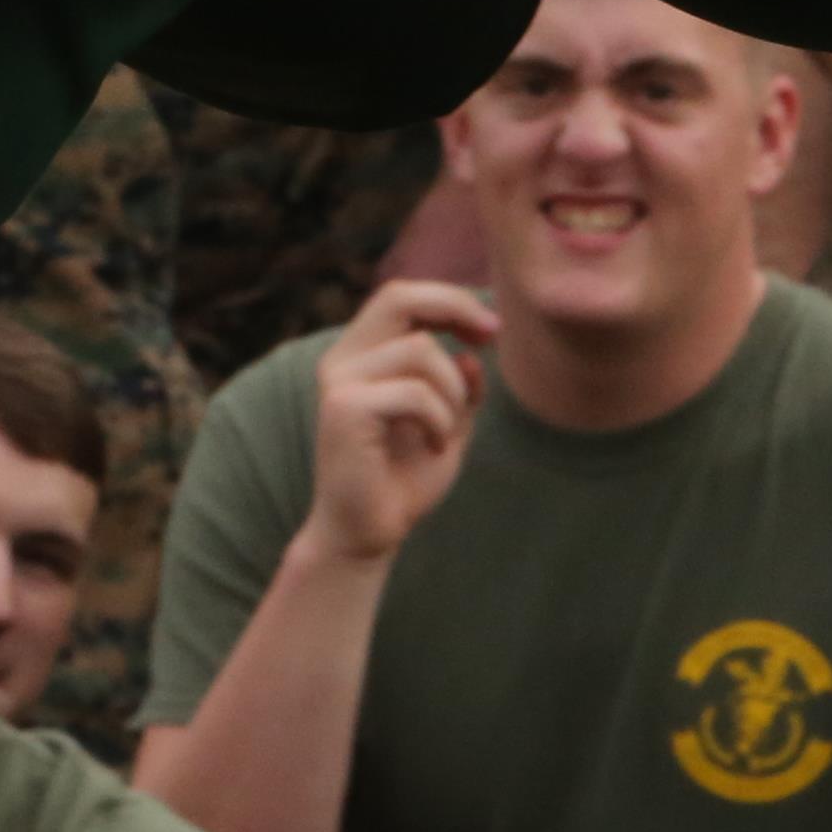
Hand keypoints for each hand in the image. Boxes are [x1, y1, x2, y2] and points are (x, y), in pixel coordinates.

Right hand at [303, 279, 494, 568]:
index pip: (401, 297)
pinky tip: (436, 448)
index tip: (490, 329)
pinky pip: (414, 393)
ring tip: (447, 431)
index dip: (449, 299)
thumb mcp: (448, 423)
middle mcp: (342, 360)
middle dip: (454, 306)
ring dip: (452, 391)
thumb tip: (469, 354)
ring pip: (420, 349)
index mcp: (360, 355)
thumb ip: (460, 386)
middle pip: (398, 296)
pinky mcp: (345, 409)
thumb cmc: (404, 479)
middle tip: (492, 336)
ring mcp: (340, 382)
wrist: (367, 535)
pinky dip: (440, 420)